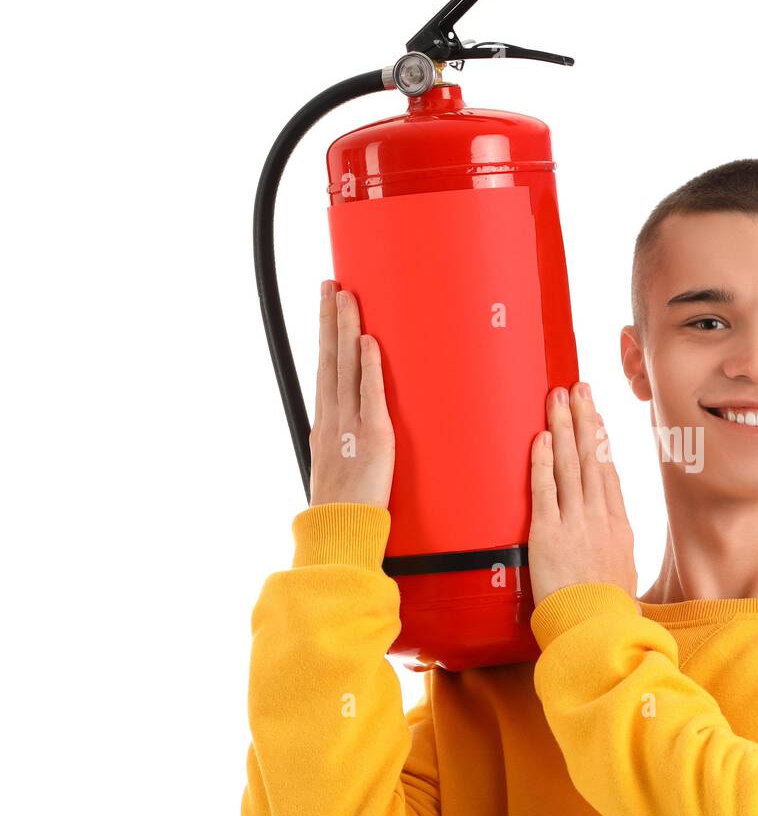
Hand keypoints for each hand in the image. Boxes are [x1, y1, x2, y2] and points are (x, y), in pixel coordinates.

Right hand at [308, 281, 394, 508]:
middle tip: (331, 284)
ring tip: (346, 297)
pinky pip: (371, 395)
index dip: (324, 335)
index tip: (325, 306)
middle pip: (329, 358)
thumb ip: (345, 443)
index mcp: (325, 423)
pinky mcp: (375, 438)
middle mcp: (333, 418)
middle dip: (330, 319)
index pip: (324, 368)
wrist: (339, 531)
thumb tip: (353, 431)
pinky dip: (368, 367)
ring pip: (345, 367)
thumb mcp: (338, 467)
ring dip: (346, 329)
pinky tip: (367, 341)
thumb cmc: (342, 506)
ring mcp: (351, 425)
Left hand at [528, 382, 636, 606]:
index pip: (608, 472)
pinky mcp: (549, 533)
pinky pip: (545, 489)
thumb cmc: (606, 610)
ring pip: (570, 464)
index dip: (601, 441)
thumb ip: (614, 550)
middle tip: (577, 388)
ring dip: (564, 427)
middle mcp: (599, 517)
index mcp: (618, 525)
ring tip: (558, 397)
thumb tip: (613, 544)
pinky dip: (543, 461)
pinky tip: (541, 437)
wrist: (595, 628)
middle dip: (583, 419)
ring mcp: (575, 522)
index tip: (596, 416)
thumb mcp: (622, 574)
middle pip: (591, 458)